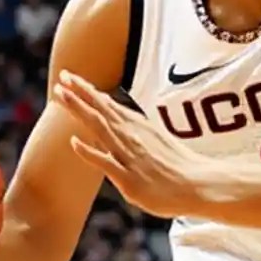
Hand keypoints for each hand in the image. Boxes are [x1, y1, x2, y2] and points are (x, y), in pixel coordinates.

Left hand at [53, 70, 208, 218]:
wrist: (199, 184)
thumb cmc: (177, 166)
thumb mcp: (155, 139)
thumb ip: (133, 130)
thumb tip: (116, 119)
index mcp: (138, 126)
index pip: (108, 105)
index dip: (87, 91)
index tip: (69, 77)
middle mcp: (132, 136)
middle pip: (101, 110)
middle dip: (79, 93)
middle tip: (62, 76)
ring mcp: (130, 155)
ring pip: (100, 128)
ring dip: (80, 110)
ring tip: (61, 95)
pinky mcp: (129, 178)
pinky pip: (106, 162)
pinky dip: (89, 152)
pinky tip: (74, 142)